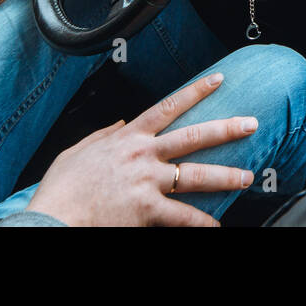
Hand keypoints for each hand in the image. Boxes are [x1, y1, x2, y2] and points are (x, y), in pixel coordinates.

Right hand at [25, 72, 258, 225]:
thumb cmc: (61, 189)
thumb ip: (103, 136)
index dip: (195, 91)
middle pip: (194, 136)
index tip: (218, 80)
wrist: (53, 218)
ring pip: (196, 174)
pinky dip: (201, 222)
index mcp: (128, 138)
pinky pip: (182, 215)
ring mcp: (147, 181)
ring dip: (226, 176)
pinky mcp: (147, 209)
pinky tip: (216, 225)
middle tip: (252, 123)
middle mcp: (142, 155)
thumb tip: (121, 124)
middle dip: (226, 128)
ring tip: (248, 177)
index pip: (168, 106)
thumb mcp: (77, 151)